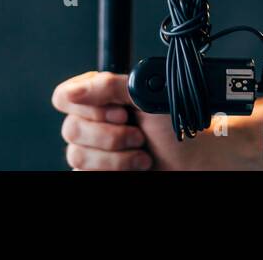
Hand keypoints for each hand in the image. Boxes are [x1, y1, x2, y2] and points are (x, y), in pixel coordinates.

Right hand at [52, 71, 251, 170]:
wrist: (197, 157)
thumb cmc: (177, 124)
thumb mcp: (146, 96)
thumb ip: (109, 87)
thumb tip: (75, 91)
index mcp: (101, 96)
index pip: (64, 97)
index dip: (88, 107)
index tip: (120, 112)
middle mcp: (95, 120)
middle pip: (70, 129)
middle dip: (110, 136)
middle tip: (138, 135)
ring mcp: (96, 148)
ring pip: (77, 156)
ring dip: (116, 158)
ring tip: (142, 155)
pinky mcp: (100, 170)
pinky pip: (83, 174)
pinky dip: (113, 171)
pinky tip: (134, 167)